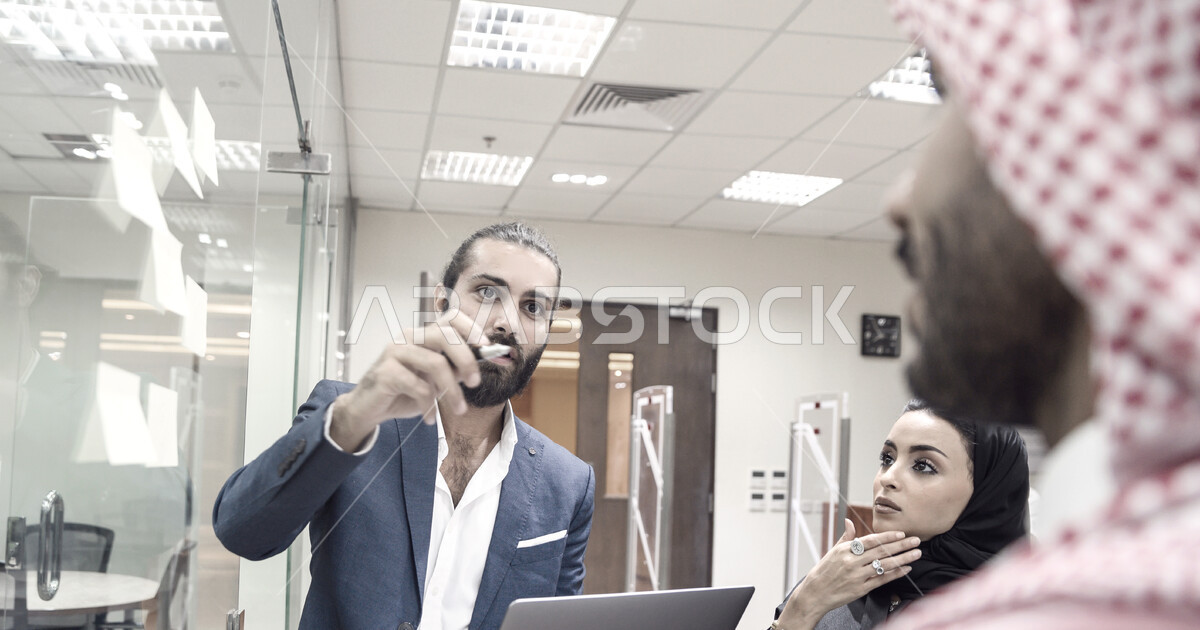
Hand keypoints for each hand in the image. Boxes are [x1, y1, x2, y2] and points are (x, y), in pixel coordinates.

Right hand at [329, 324, 482, 449]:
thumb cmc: (402, 392)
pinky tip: (430, 417)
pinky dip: (429, 405)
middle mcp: (409, 337)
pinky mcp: (385, 371)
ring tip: (458, 410)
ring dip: (452, 391)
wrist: (368, 408)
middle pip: (445, 336)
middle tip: (475, 382)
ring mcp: (395, 352)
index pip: (450, 318)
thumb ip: (454, 370)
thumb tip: (479, 363)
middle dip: (466, 359)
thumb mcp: (435, 381)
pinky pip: (418, 387)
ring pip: (435, 363)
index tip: (485, 346)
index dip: (471, 328)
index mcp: (423, 336)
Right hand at [775, 520, 920, 629]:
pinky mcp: (861, 589)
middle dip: (901, 545)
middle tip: (916, 541)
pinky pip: (882, 580)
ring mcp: (857, 576)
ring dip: (903, 559)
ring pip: (884, 565)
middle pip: (881, 552)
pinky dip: (895, 574)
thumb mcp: (833, 551)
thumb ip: (846, 537)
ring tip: (916, 554)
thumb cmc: (824, 570)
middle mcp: (852, 562)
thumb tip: (849, 521)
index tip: (901, 534)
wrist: (815, 593)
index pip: (871, 540)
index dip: (888, 537)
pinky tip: (906, 569)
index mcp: (845, 550)